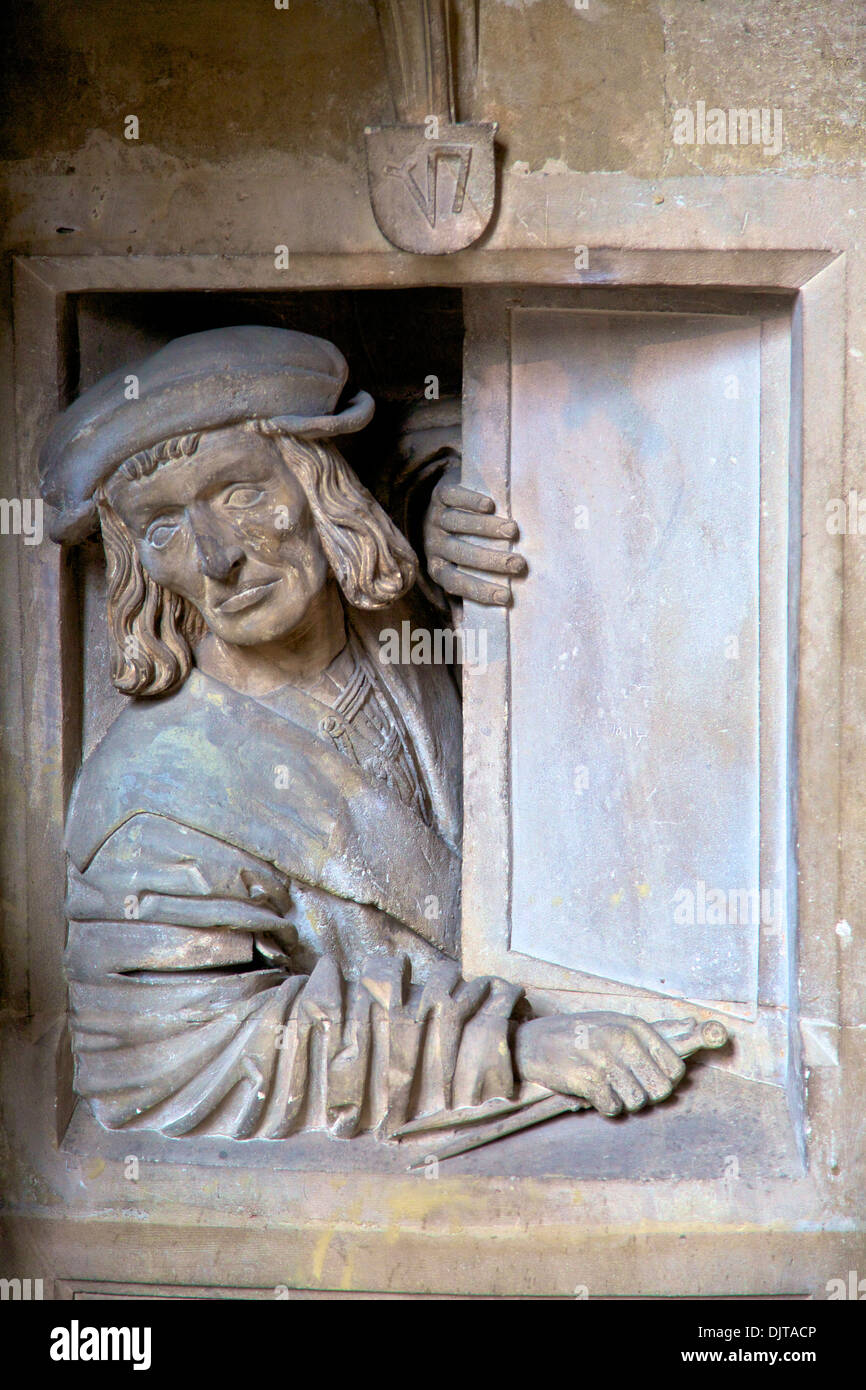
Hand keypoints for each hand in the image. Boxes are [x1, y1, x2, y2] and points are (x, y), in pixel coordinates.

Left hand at [423, 468, 526, 605]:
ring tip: (513, 531)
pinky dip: (469, 500)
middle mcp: (434, 543)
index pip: (456, 583)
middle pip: (460, 553)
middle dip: (489, 560)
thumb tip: (466, 634)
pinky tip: (490, 505)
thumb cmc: (456, 543)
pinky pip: (452, 497)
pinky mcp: (439, 494)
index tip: (507, 597)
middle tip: (518, 563)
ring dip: (485, 528)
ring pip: (458, 524)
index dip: (478, 591)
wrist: (440, 502)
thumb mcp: (455, 570)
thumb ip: (462, 596)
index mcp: (438, 567)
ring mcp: (435, 517)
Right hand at [514, 1012, 686, 1115]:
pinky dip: (603, 1105)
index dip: (663, 1080)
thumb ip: (649, 1034)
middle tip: (624, 1085)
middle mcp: (623, 1041)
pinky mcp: (590, 1080)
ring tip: (606, 1085)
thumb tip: (693, 1026)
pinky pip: (613, 1108)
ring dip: (622, 1100)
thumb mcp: (615, 1023)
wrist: (534, 1042)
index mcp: (635, 1027)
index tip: (646, 1078)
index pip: (675, 1068)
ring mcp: (606, 1060)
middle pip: (660, 1090)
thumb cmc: (579, 1034)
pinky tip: (591, 1090)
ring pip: (637, 1102)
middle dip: (646, 1095)